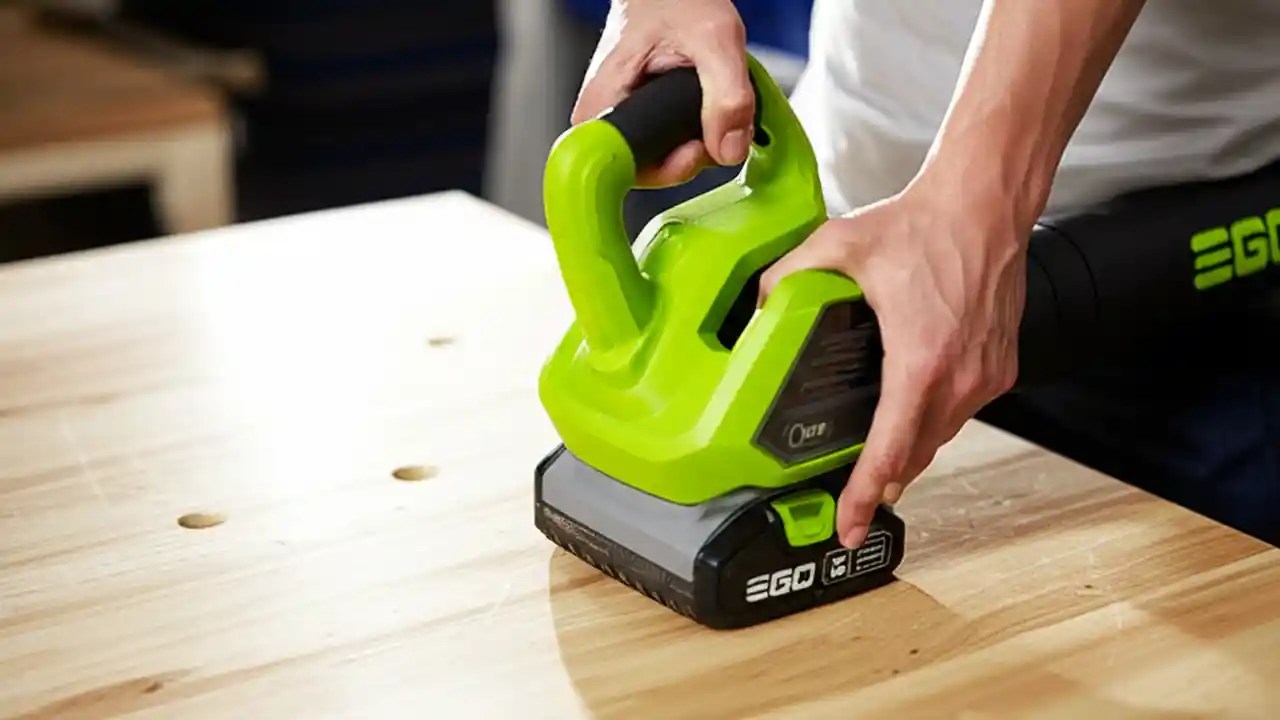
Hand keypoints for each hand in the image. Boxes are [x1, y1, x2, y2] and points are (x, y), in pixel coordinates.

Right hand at [570, 0, 754, 186]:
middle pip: (652, 171)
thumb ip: (728, 96)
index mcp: (603, 105)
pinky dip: (701, 134)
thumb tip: (729, 150)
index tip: (694, 146)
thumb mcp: (715, 38)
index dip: (668, 169)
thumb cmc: (676, 0)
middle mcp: (606, 121)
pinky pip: (673, 147)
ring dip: (703, 142)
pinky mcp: (643, 123)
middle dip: (694, 153)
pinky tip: (709, 109)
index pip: (626, 171)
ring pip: (668, 161)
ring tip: (713, 102)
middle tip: (715, 115)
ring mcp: (625, 124)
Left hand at [759, 180, 1029, 547]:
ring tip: (875, 467)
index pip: (890, 449)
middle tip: (848, 504)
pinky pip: (962, 412)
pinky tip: (910, 417)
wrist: (987, 203)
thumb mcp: (840, 245)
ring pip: (941, 437)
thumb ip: (788, 275)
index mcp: (920, 361)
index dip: (863, 493)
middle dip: (880, 482)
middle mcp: (961, 378)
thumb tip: (758, 305)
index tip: (847, 525)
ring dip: (909, 453)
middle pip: (915, 455)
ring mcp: (987, 376)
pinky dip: (934, 422)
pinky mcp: (1002, 367)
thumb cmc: (925, 224)